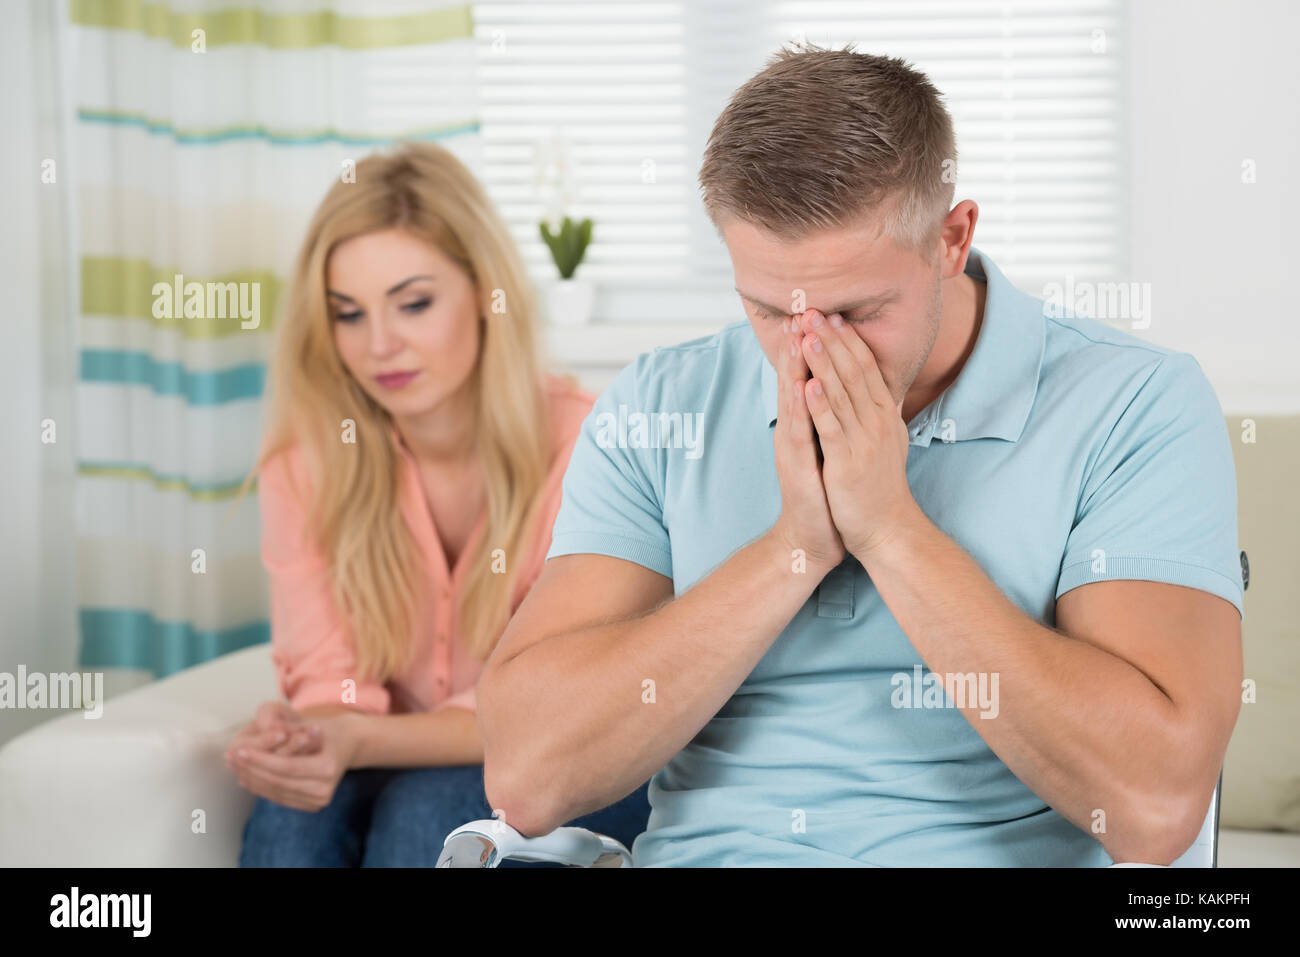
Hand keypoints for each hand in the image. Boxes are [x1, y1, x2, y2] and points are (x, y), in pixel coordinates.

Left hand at [225, 702, 358, 810]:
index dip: (260, 759)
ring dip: (251, 779)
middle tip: (230, 757)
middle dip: (250, 769)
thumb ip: (282, 729)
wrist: (348, 745)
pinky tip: (245, 778)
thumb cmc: (326, 729)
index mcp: (328, 767)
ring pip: (275, 792)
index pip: (286, 766)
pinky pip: (280, 798)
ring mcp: (319, 801)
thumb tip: (254, 739)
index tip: (239, 749)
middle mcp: (325, 789)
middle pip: (278, 781)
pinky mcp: (312, 806)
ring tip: (233, 766)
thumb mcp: (307, 722)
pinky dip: (261, 788)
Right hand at [768, 314, 845, 574]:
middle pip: (792, 378)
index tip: (813, 313)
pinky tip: (802, 385)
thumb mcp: (828, 447)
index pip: (804, 375)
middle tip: (799, 309)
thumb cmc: (824, 493)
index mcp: (804, 423)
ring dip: (793, 366)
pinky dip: (801, 407)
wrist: (813, 536)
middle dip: (796, 344)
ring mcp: (793, 447)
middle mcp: (794, 430)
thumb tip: (837, 393)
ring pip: (792, 399)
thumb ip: (828, 419)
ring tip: (796, 334)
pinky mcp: (799, 466)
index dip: (807, 345)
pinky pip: (801, 432)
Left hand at [796, 308, 916, 561]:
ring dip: (824, 362)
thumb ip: (877, 414)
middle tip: (815, 311)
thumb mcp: (883, 442)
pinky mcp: (848, 462)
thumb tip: (873, 388)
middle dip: (833, 340)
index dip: (849, 341)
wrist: (887, 531)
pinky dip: (820, 404)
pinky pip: (832, 427)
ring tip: (808, 334)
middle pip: (854, 372)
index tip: (833, 315)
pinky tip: (808, 382)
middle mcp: (879, 422)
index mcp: (885, 416)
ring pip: (842, 393)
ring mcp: (864, 441)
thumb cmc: (879, 488)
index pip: (868, 368)